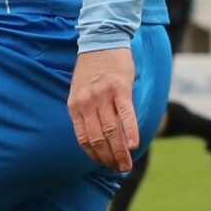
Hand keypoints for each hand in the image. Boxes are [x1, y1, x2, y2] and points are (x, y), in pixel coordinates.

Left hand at [67, 46, 139, 171]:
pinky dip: (130, 131)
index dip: (94, 155)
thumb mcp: (80, 91)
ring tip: (127, 164)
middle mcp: (86, 103)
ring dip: (120, 151)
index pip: (83, 138)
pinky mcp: (119, 88)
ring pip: (111, 130)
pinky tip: (135, 145)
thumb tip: (96, 134)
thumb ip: (86, 111)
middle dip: (108, 158)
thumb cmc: (92, 69)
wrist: (101, 41)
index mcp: (75, 106)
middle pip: (98, 138)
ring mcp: (103, 96)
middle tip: (119, 170)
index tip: (103, 164)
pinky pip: (125, 114)